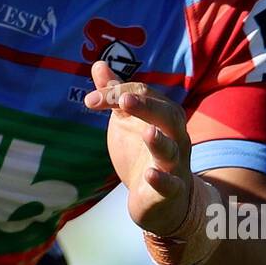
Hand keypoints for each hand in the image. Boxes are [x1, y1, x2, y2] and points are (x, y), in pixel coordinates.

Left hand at [82, 60, 192, 236]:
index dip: (116, 93)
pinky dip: (161, 179)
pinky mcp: (171, 190)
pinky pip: (170, 184)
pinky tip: (149, 175)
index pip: (143, 94)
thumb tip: (98, 64)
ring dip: (159, 141)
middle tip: (123, 100)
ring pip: (172, 149)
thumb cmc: (143, 152)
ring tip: (147, 132)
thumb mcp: (127, 121)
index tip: (90, 100)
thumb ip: (115, 95)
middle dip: (146, 106)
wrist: (162, 200)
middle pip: (167, 115)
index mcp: (164, 115)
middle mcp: (175, 136)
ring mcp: (175, 163)